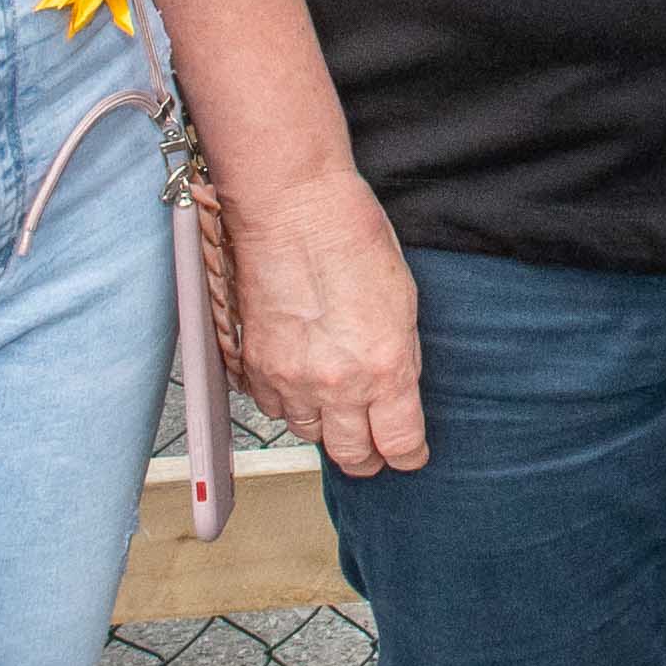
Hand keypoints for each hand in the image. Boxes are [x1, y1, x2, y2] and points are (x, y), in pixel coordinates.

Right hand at [226, 168, 428, 477]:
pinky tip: (299, 382)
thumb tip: (397, 388)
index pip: (400, 445)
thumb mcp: (404, 300)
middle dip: (367, 456)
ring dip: (325, 427)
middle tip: (373, 447)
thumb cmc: (353, 238)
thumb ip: (400, 356)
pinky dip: (288, 402)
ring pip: (309, 435)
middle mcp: (337, 385)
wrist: (292, 208)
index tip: (409, 454)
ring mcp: (291, 379)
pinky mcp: (255, 367)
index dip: (408, 455)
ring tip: (335, 406)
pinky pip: (273, 408)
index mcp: (385, 368)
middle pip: (352, 456)